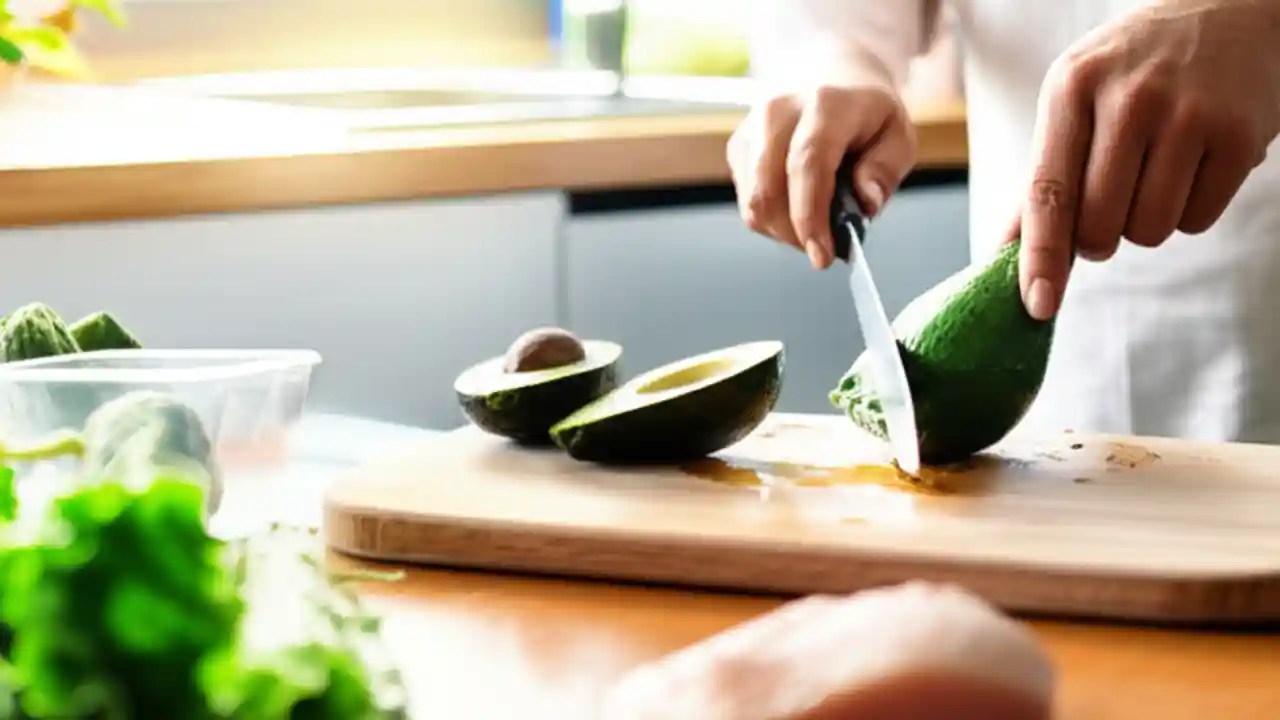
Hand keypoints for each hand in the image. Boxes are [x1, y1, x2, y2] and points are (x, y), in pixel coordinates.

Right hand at [727, 83, 916, 268]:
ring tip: (813, 226)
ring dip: (782, 230)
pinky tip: (797, 209)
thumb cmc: (866, 112)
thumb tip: (864, 202)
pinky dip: (772, 218)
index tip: (822, 254)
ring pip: (753, 201)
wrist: (829, 72)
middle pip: (768, 189)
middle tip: (823, 247)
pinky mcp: (739, 145)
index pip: (807, 164)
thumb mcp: (898, 134)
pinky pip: (747, 200)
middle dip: (794, 234)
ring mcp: (752, 127)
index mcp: (826, 103)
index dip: (811, 216)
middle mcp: (779, 110)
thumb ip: (885, 170)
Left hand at [1018, 0, 1279, 319]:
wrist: (1232, 12)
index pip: (1048, 191)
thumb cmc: (1134, 70)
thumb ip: (1042, 175)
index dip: (1041, 256)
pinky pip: (1197, 221)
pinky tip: (1195, 164)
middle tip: (1113, 200)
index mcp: (1072, 89)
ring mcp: (1190, 114)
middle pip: (1100, 225)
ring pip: (1150, 230)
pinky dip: (1190, 211)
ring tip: (1157, 170)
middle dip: (1100, 236)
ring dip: (1146, 222)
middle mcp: (1130, 99)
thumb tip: (1005, 250)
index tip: (1038, 303)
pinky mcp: (1240, 135)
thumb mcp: (1075, 99)